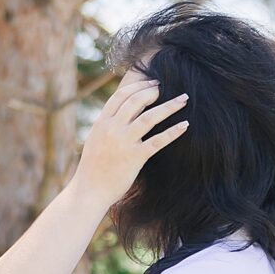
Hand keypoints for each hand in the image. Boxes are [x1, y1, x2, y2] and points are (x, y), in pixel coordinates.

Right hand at [70, 74, 188, 208]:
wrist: (90, 190)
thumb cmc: (92, 168)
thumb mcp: (95, 140)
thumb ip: (108, 125)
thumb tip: (123, 112)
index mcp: (102, 123)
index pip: (121, 95)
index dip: (138, 85)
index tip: (152, 83)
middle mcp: (112, 129)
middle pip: (136, 101)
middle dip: (154, 91)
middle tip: (166, 89)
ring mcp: (124, 142)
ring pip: (149, 117)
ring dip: (169, 106)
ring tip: (183, 99)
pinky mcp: (135, 157)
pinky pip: (158, 141)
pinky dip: (173, 132)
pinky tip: (185, 125)